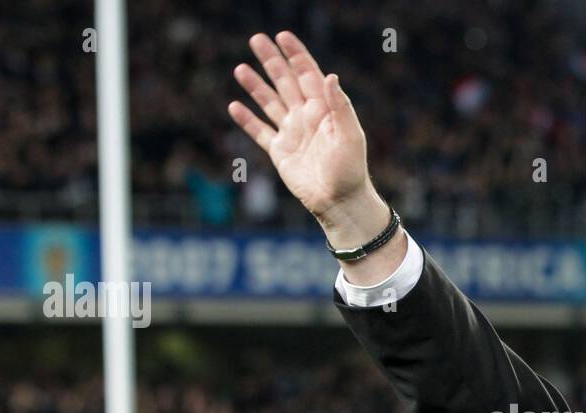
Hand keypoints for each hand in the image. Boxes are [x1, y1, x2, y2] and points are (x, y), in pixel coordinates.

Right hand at [228, 31, 378, 230]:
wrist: (338, 201)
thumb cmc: (350, 170)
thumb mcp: (351, 136)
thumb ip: (341, 106)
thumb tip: (330, 75)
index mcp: (324, 109)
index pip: (308, 75)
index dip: (296, 55)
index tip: (282, 36)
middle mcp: (306, 117)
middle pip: (285, 82)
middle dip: (271, 61)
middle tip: (256, 39)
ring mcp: (292, 133)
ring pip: (270, 103)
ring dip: (255, 86)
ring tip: (240, 68)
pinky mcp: (280, 152)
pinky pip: (260, 132)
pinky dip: (247, 120)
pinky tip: (234, 106)